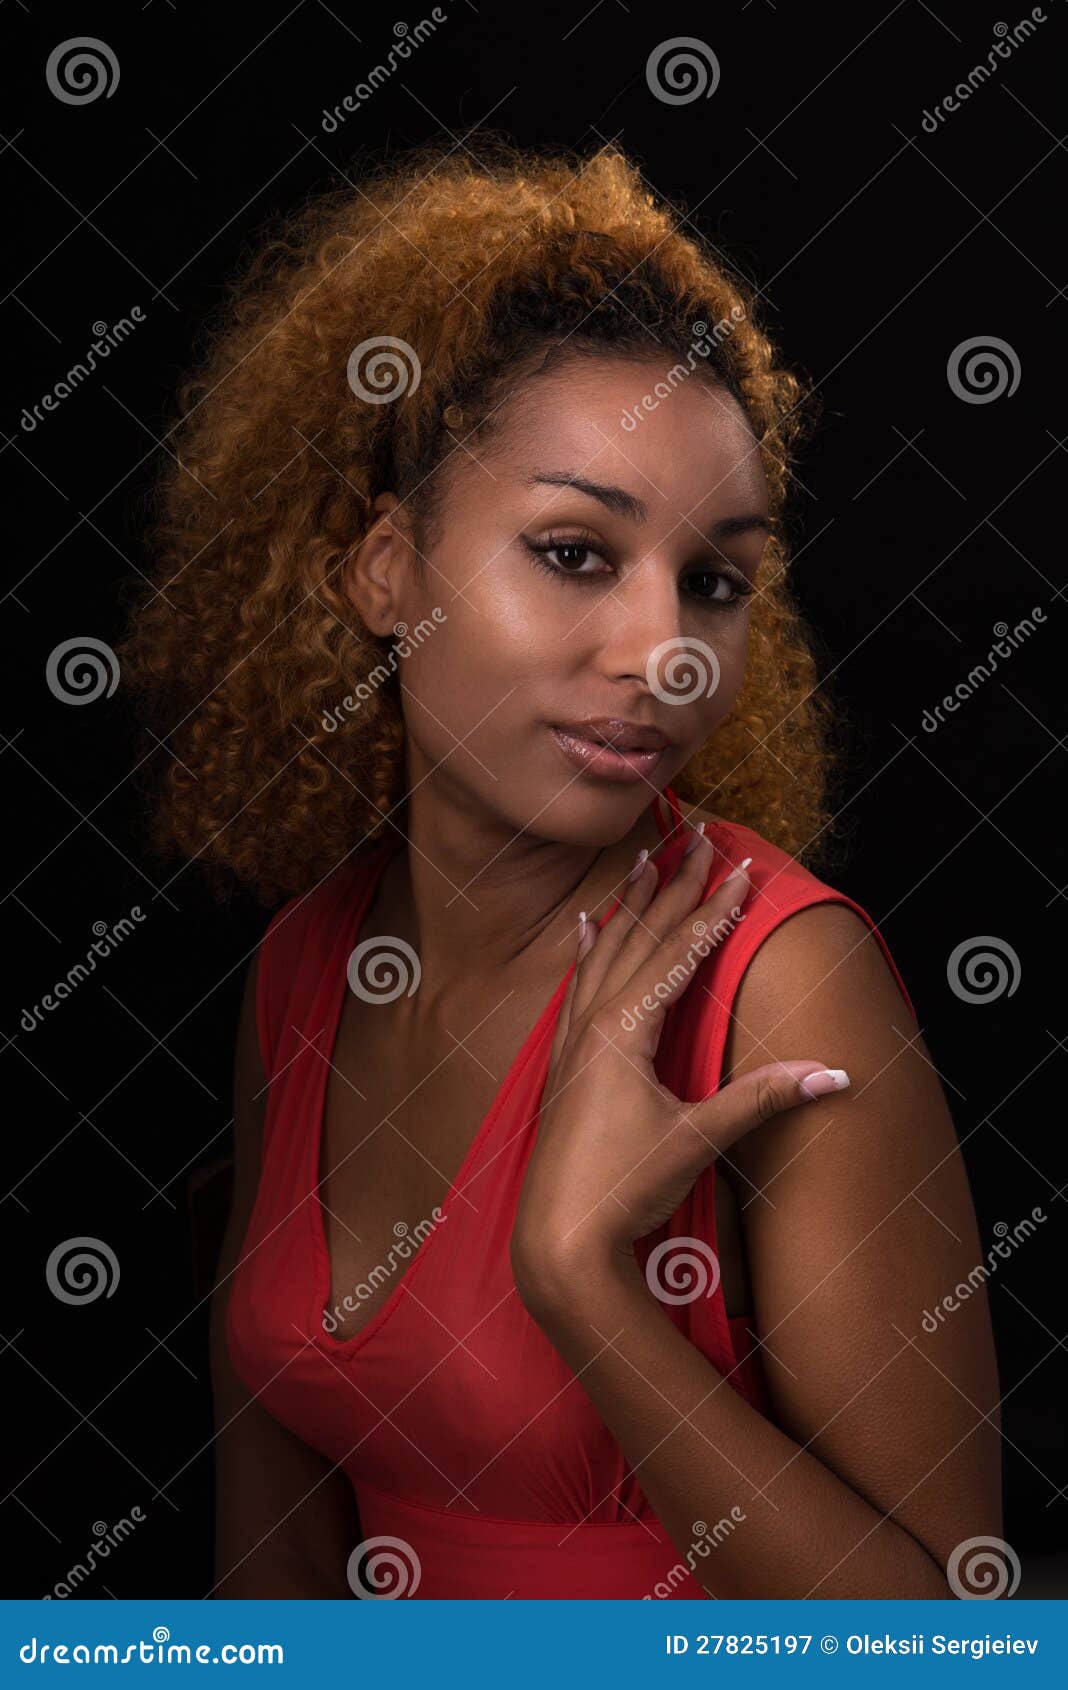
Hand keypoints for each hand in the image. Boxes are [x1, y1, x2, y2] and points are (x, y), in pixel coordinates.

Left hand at [510, 822, 849, 1305]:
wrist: (557, 1242)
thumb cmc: (623, 1190)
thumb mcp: (698, 1139)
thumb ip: (763, 1098)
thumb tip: (837, 1073)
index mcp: (622, 1030)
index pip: (679, 952)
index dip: (714, 907)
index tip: (740, 864)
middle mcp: (592, 1023)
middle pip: (641, 937)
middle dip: (675, 884)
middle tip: (700, 835)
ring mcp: (571, 1040)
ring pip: (605, 951)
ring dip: (630, 903)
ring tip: (645, 856)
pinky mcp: (564, 1063)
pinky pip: (578, 983)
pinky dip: (591, 947)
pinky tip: (589, 925)